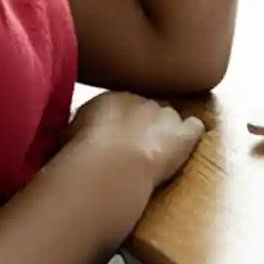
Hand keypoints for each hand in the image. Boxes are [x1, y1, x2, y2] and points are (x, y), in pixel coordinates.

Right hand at [66, 91, 205, 188]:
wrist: (111, 165)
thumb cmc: (83, 155)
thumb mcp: (68, 137)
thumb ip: (78, 130)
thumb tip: (73, 135)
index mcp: (111, 99)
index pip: (121, 105)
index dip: (120, 122)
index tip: (115, 138)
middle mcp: (141, 101)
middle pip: (147, 108)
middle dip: (144, 124)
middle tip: (136, 146)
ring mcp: (166, 117)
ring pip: (170, 118)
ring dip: (166, 131)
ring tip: (160, 148)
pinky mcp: (185, 135)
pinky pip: (194, 127)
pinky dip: (192, 134)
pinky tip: (188, 142)